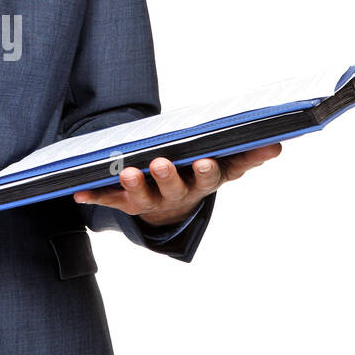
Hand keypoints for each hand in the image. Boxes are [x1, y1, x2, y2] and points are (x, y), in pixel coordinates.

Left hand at [72, 142, 282, 225]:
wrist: (170, 209)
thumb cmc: (198, 177)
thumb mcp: (225, 168)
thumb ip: (248, 156)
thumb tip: (276, 145)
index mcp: (199, 184)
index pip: (206, 179)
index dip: (204, 171)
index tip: (204, 161)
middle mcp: (174, 194)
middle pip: (171, 187)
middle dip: (167, 176)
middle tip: (161, 163)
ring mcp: (148, 200)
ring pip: (140, 195)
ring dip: (133, 183)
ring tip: (127, 171)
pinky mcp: (125, 201)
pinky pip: (108, 198)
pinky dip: (94, 196)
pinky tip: (78, 192)